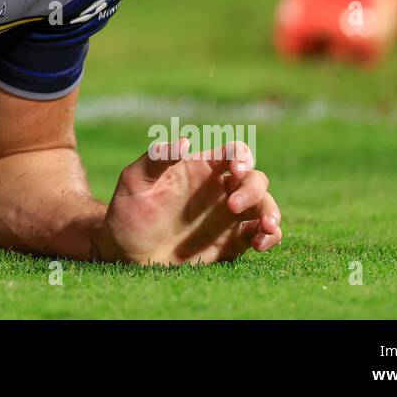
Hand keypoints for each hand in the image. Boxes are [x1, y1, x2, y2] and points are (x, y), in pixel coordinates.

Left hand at [92, 138, 281, 264]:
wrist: (126, 254)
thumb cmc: (128, 211)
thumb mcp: (135, 180)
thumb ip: (157, 159)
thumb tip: (185, 142)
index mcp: (200, 168)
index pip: (232, 152)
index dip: (241, 155)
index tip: (235, 169)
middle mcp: (219, 189)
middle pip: (254, 179)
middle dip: (252, 188)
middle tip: (232, 205)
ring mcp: (228, 217)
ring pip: (264, 206)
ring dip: (271, 213)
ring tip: (267, 228)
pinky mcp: (232, 242)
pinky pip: (261, 234)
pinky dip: (269, 237)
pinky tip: (260, 244)